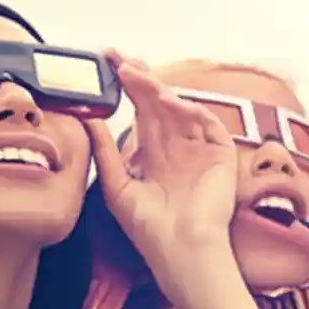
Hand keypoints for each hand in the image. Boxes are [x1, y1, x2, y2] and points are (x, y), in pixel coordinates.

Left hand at [87, 52, 238, 303]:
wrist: (181, 251)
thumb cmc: (149, 228)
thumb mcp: (117, 186)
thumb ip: (104, 151)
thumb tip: (87, 117)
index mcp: (154, 153)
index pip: (140, 110)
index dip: (126, 87)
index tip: (107, 64)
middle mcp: (177, 146)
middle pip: (158, 102)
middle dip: (140, 78)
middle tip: (119, 58)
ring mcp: (200, 148)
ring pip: (179, 108)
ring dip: (158, 91)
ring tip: (137, 78)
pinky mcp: (221, 154)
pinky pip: (207, 123)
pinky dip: (189, 110)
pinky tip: (168, 102)